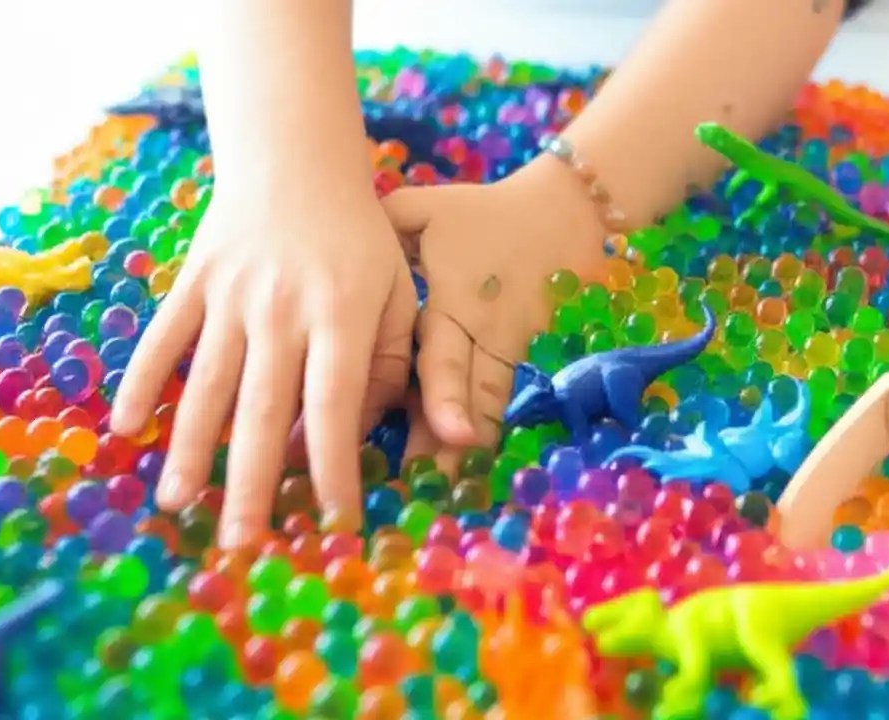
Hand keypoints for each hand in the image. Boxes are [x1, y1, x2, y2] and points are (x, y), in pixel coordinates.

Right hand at [110, 181, 416, 547]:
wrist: (297, 166)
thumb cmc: (360, 240)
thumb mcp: (399, 292)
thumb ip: (392, 361)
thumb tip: (368, 427)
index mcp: (343, 316)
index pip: (335, 404)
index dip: (334, 466)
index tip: (336, 519)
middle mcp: (283, 311)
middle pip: (264, 407)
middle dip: (251, 480)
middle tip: (241, 542)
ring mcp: (232, 296)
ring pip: (208, 382)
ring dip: (190, 446)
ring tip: (177, 504)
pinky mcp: (193, 282)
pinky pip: (164, 337)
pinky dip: (141, 379)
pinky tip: (128, 428)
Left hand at [381, 159, 605, 468]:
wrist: (564, 216)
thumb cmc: (483, 213)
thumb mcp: (425, 210)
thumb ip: (378, 229)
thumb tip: (323, 246)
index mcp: (458, 297)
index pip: (451, 354)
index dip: (450, 396)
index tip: (453, 435)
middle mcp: (485, 334)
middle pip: (471, 398)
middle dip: (453, 447)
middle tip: (430, 490)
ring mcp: (509, 351)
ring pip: (489, 408)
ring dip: (470, 452)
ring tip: (448, 495)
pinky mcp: (521, 360)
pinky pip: (497, 402)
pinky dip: (483, 435)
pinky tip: (466, 474)